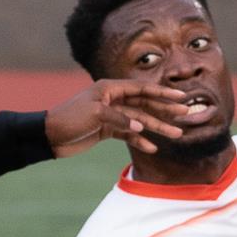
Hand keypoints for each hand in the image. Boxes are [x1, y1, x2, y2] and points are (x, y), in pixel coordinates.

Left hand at [45, 79, 197, 156]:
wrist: (49, 137)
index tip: (181, 98)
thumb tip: (140, 126)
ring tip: (177, 134)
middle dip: (166, 110)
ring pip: (139, 121)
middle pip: (145, 104)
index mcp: (110, 89)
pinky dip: (139, 140)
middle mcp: (112, 100)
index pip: (142, 89)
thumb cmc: (69, 119)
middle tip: (187, 115)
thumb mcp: (95, 115)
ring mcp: (111, 115)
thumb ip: (119, 119)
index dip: (162, 94)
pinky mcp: (107, 130)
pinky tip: (152, 147)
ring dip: (157, 127)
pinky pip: (128, 134)